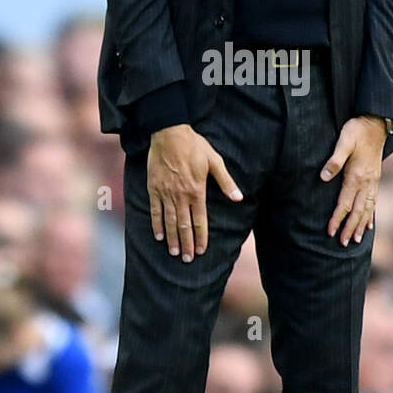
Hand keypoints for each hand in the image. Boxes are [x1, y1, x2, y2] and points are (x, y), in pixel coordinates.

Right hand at [148, 124, 242, 261]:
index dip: (201, 237)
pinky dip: (157, 225)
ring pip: (169, 221)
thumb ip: (226, 181)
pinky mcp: (154, 189)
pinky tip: (159, 236)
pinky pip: (155, 211)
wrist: (169, 134)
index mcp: (197, 191)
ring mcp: (166, 193)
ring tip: (175, 252)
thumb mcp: (215, 161)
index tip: (201, 250)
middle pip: (184, 225)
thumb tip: (238, 197)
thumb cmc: (194, 146)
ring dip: (173, 238)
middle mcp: (181, 196)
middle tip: (188, 259)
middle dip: (187, 243)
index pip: (200, 220)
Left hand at [320, 115, 385, 244]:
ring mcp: (373, 181)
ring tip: (356, 239)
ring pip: (367, 208)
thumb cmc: (357, 130)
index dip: (337, 219)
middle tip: (342, 243)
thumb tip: (323, 177)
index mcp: (357, 176)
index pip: (345, 203)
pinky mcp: (375, 178)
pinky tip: (369, 223)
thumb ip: (334, 160)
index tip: (330, 232)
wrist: (377, 122)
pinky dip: (370, 214)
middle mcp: (367, 182)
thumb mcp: (344, 141)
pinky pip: (373, 201)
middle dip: (349, 228)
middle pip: (357, 210)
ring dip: (360, 225)